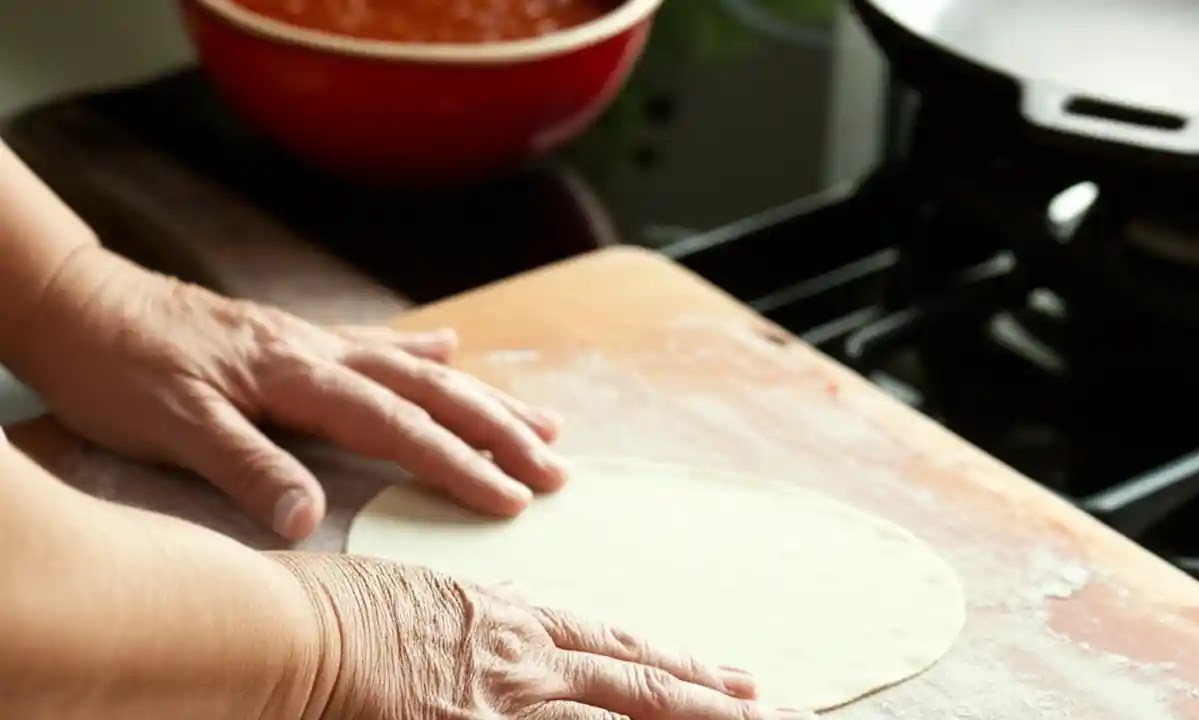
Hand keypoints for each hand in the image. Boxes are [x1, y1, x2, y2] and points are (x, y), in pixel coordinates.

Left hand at [3, 247, 567, 538]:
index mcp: (298, 376)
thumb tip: (311, 520)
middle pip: (432, 392)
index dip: (460, 463)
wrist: (79, 299)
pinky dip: (424, 352)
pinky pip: (379, 343)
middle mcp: (321, 352)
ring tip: (543, 418)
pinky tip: (454, 350)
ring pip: (419, 368)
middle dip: (499, 430)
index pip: (399, 426)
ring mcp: (314, 340)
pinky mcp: (297, 336)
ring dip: (484, 395)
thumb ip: (245, 467)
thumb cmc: (117, 366)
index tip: (514, 496)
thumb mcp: (169, 425)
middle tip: (557, 465)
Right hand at [276, 553, 808, 719]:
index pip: (612, 646)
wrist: (280, 628)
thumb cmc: (323, 610)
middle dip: (711, 699)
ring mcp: (505, 706)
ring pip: (623, 719)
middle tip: (773, 705)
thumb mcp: (410, 608)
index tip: (724, 674)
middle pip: (637, 684)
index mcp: (505, 621)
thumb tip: (500, 651)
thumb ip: (467, 636)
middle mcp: (523, 662)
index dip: (674, 663)